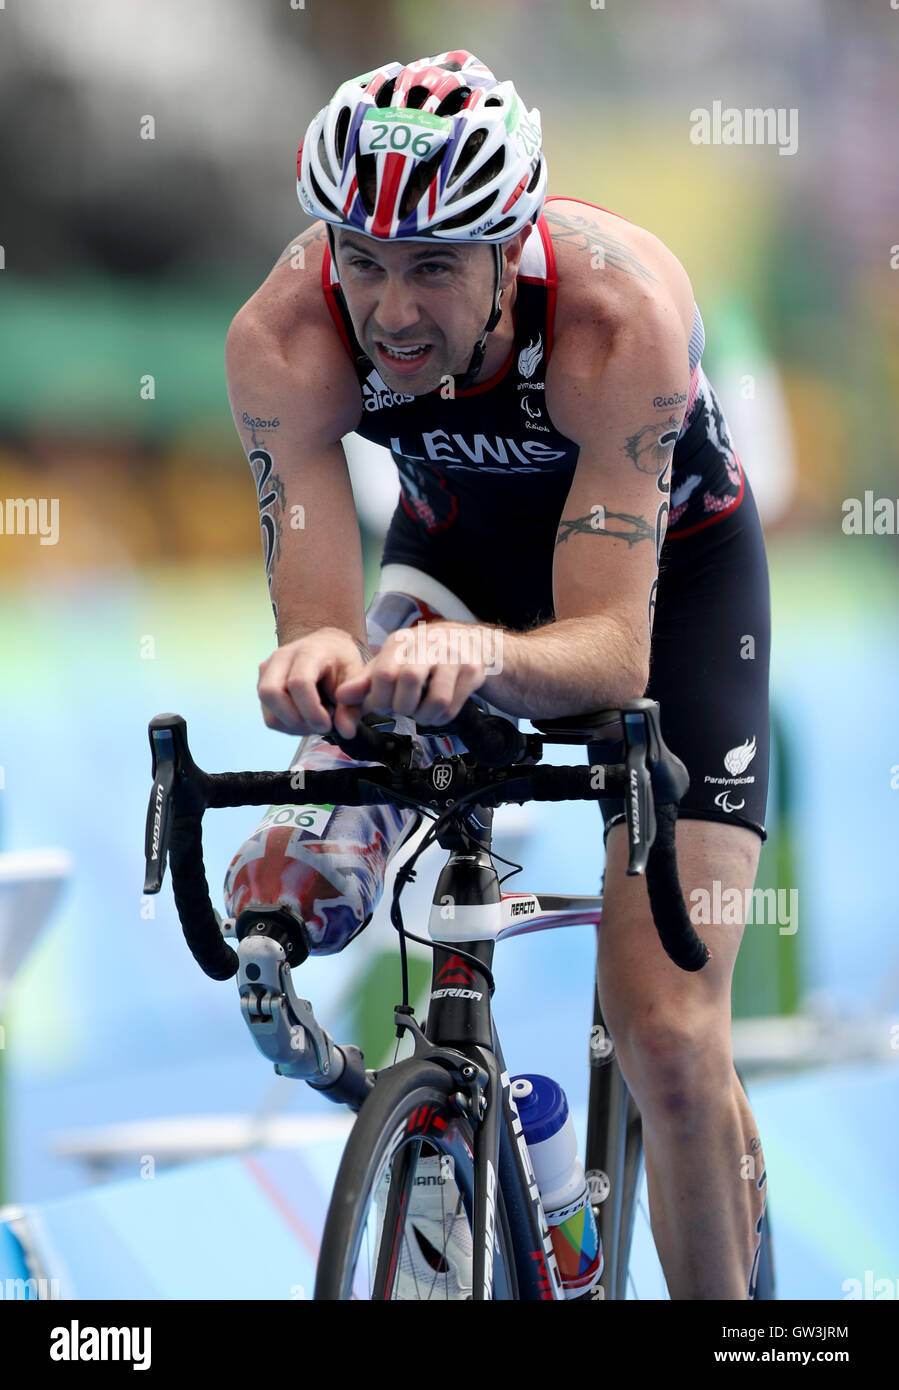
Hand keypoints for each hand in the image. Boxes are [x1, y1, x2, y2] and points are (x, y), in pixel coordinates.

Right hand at [257, 627, 367, 735]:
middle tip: (321, 724)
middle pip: (271, 695)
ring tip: (316, 718)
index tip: (327, 724)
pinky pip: (271, 718)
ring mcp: (267, 672)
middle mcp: (281, 658)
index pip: (298, 683)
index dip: (312, 711)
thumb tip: (346, 732)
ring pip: (270, 713)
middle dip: (297, 720)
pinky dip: (290, 727)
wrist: (325, 647)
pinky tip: (306, 717)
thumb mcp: (355, 677)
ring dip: (295, 727)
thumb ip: (353, 703)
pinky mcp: (262, 687)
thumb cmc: (340, 662)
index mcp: (307, 652)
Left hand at [333, 621, 492, 734]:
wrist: (468, 642)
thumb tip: (340, 697)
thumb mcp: (391, 663)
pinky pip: (454, 707)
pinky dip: (442, 718)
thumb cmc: (422, 656)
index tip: (383, 706)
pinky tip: (437, 712)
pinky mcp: (472, 670)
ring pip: (437, 700)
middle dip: (403, 706)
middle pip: (410, 681)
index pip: (383, 674)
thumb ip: (365, 681)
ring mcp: (453, 656)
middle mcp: (427, 644)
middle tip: (405, 709)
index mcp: (402, 642)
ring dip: (425, 716)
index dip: (380, 699)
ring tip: (421, 711)